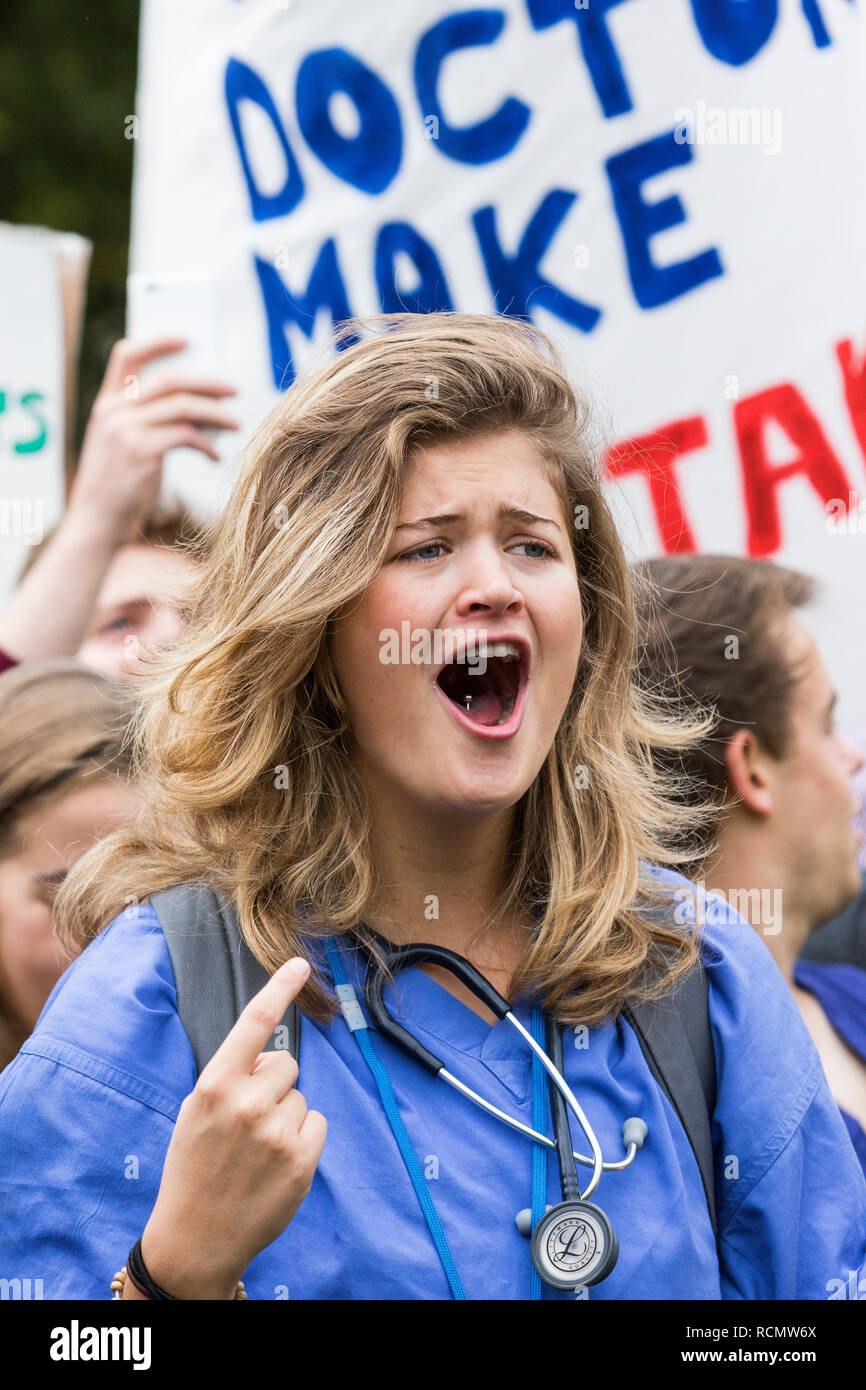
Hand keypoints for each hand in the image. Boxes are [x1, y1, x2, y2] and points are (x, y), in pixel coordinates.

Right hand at [69, 338, 239, 541]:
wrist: (96, 520)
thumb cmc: (117, 485)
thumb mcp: (121, 444)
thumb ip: (145, 420)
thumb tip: (197, 405)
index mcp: (106, 403)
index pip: (127, 354)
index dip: (158, 342)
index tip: (188, 340)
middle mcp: (113, 411)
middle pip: (170, 380)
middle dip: (208, 382)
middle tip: (234, 390)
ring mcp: (125, 430)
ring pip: (184, 406)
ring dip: (216, 414)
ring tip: (234, 424)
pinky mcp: (142, 451)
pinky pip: (187, 435)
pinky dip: (207, 444)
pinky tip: (214, 456)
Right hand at [139, 957, 325, 1299]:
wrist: (195, 1238)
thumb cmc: (194, 1167)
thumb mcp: (197, 1113)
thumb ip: (233, 1078)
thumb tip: (275, 1059)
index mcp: (213, 1085)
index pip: (254, 1023)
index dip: (279, 988)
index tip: (299, 962)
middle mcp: (246, 1103)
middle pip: (287, 1065)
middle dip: (274, 1086)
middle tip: (247, 1123)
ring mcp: (275, 1132)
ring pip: (300, 1097)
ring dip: (285, 1117)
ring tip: (256, 1151)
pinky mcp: (301, 1160)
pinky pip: (316, 1124)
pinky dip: (302, 1140)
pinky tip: (275, 1165)